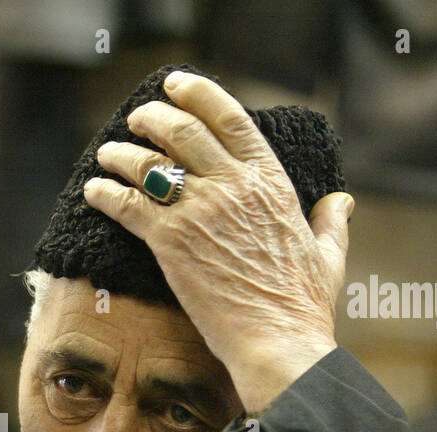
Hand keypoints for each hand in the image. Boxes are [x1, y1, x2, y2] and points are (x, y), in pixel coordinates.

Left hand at [83, 71, 353, 412]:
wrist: (276, 341)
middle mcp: (233, 187)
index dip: (200, 95)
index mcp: (270, 182)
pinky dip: (106, 194)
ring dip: (121, 154)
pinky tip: (94, 192)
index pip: (231, 119)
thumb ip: (331, 221)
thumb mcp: (329, 253)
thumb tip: (341, 201)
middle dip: (151, 118)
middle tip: (136, 120)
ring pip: (148, 164)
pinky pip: (128, 205)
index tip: (177, 85)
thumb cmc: (301, 305)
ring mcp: (199, 211)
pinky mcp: (170, 242)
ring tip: (108, 155)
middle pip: (181, 131)